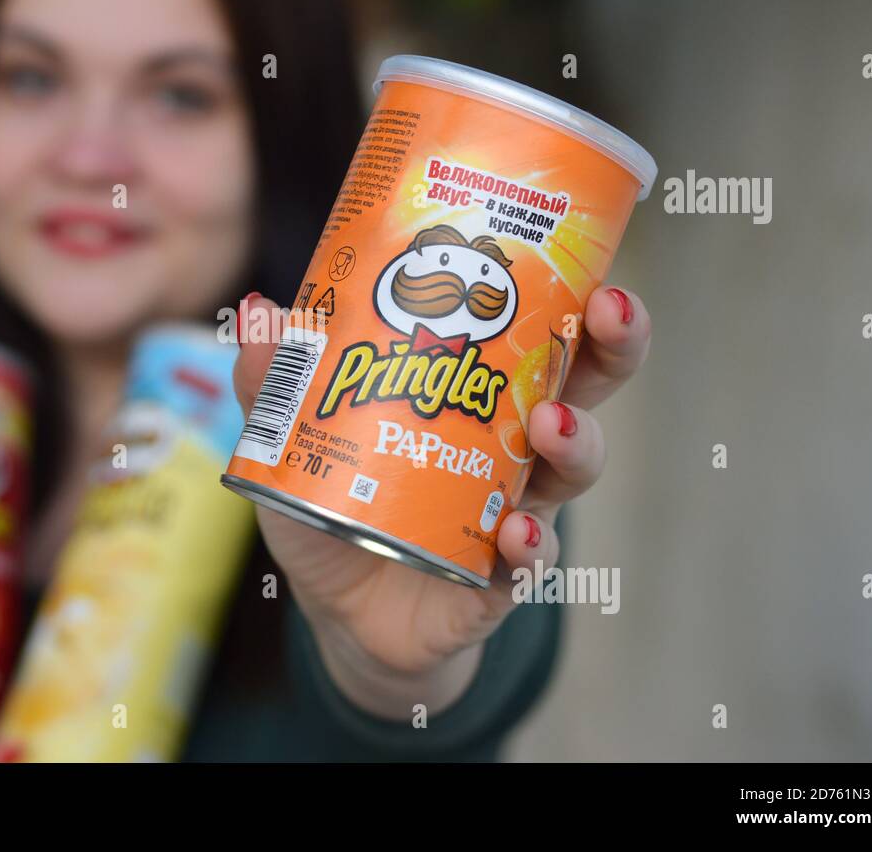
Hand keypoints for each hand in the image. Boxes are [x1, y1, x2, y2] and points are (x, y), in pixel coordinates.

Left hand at [232, 286, 650, 718]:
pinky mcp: (495, 582)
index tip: (595, 258)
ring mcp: (513, 512)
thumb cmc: (335, 506)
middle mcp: (512, 448)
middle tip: (611, 311)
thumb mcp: (295, 440)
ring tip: (551, 425)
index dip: (579, 295)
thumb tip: (259, 310)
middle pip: (584, 387)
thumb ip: (274, 383)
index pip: (545, 333)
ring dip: (574, 441)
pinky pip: (527, 565)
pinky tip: (515, 535)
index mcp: (480, 396)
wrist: (340, 612)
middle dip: (613, 347)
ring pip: (571, 470)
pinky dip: (527, 549)